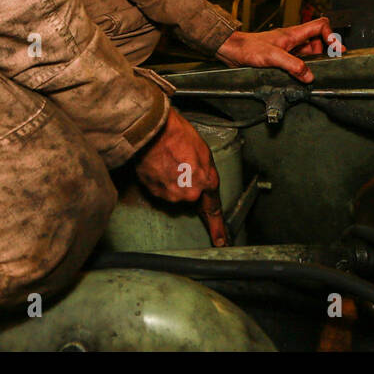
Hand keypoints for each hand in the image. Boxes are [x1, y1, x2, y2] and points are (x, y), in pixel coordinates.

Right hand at [134, 108, 228, 245]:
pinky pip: (162, 189)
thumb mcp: (203, 151)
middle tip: (181, 164)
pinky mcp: (155, 192)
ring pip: (176, 193)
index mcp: (206, 181)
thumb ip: (207, 172)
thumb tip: (204, 182)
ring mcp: (171, 194)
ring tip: (169, 160)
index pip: (213, 210)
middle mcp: (189, 193)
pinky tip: (159, 165)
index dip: (218, 228)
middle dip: (188, 184)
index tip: (221, 242)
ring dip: (173, 180)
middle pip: (192, 197)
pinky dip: (161, 179)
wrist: (151, 131)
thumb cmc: (177, 135)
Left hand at [215, 17, 337, 83]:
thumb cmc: (248, 47)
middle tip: (333, 63)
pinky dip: (304, 69)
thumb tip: (309, 75)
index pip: (320, 26)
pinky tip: (303, 77)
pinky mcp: (282, 59)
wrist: (232, 51)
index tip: (337, 49)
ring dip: (316, 61)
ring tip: (320, 72)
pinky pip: (299, 62)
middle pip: (319, 41)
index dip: (331, 35)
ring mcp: (288, 49)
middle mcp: (293, 40)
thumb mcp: (272, 56)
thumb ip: (292, 65)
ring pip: (310, 53)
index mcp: (294, 33)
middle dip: (327, 51)